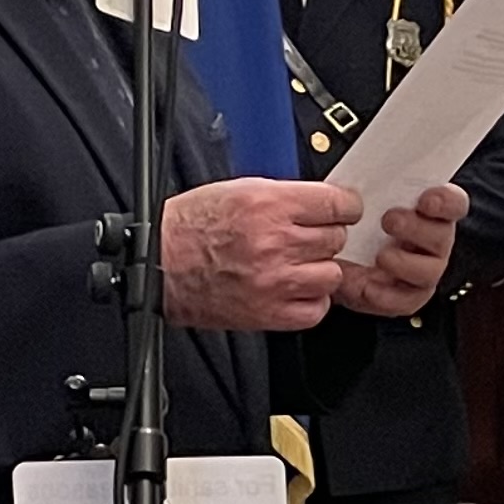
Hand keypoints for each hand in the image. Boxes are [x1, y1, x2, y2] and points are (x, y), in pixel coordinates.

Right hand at [160, 176, 353, 329]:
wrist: (159, 265)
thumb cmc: (191, 227)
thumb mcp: (240, 190)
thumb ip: (286, 197)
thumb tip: (323, 204)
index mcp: (268, 205)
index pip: (337, 205)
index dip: (344, 207)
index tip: (342, 211)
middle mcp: (275, 243)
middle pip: (336, 239)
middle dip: (323, 237)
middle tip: (302, 238)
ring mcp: (276, 281)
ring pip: (332, 274)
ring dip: (319, 269)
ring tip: (295, 264)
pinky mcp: (271, 313)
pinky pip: (317, 309)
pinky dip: (310, 300)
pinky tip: (292, 289)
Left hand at [336, 182, 468, 318]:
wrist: (334, 262)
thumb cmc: (354, 225)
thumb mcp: (358, 201)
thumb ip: (366, 190)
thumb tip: (355, 186)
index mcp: (429, 211)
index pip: (453, 203)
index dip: (446, 201)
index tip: (427, 200)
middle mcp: (433, 241)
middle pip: (442, 236)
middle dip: (417, 228)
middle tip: (389, 220)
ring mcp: (424, 272)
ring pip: (429, 271)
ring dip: (405, 263)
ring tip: (380, 257)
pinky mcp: (407, 298)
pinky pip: (405, 301)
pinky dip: (386, 295)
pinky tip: (367, 285)